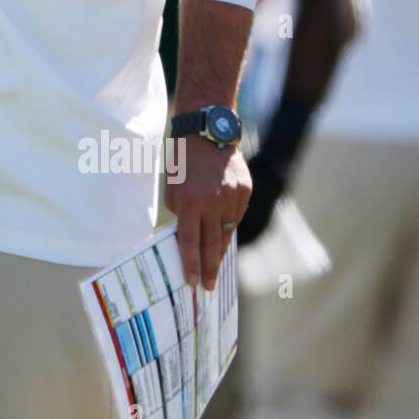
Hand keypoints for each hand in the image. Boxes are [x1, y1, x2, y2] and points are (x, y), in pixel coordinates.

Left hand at [164, 136, 250, 291]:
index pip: (190, 241)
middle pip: (212, 244)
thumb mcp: (173, 188)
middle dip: (210, 268)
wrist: (206, 132)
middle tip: (209, 287)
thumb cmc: (182, 161)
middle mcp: (213, 201)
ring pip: (227, 232)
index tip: (193, 283)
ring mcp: (232, 197)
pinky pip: (237, 215)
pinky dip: (229, 223)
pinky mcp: (245, 190)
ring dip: (220, 248)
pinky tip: (222, 230)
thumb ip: (181, 213)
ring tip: (214, 265)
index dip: (191, 264)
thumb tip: (189, 237)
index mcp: (190, 201)